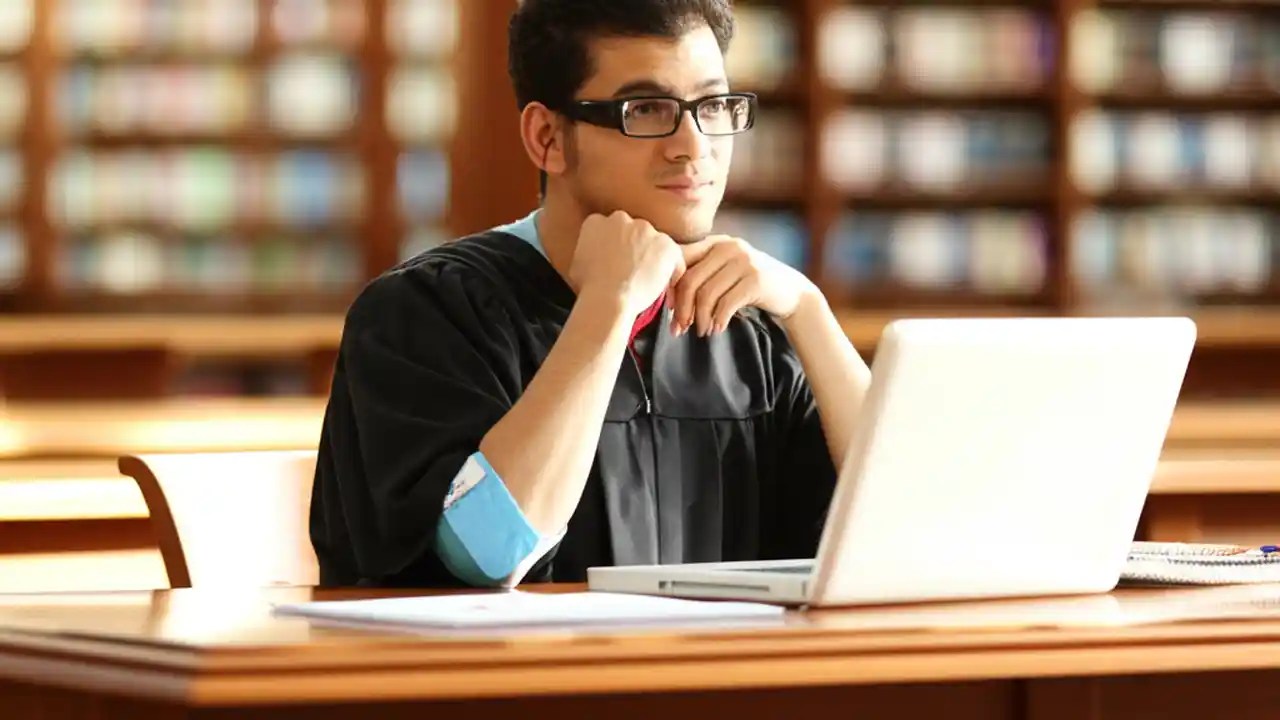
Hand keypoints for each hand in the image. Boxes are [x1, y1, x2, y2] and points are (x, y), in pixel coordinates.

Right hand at [569, 211, 685, 317]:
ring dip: (653, 257)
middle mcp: (621, 219)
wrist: (608, 296)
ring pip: (653, 241)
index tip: (616, 260)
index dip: (614, 246)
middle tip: (633, 270)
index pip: (608, 229)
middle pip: (632, 231)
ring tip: (649, 280)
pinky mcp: (666, 243)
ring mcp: (645, 229)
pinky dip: (673, 269)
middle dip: (634, 248)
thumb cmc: (590, 288)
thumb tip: (592, 257)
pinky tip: (668, 284)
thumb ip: (588, 252)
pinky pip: (674, 255)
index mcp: (596, 222)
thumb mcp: (577, 265)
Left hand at [671, 235, 817, 336]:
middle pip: (690, 280)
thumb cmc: (750, 285)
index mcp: (715, 242)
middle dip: (682, 309)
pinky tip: (717, 329)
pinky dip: (718, 320)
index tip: (669, 309)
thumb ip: (701, 275)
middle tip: (680, 328)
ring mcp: (744, 261)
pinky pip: (726, 304)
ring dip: (700, 319)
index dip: (669, 286)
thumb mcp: (725, 272)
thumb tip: (669, 301)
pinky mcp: (756, 279)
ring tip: (702, 332)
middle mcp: (728, 246)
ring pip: (706, 294)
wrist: (791, 291)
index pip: (680, 258)